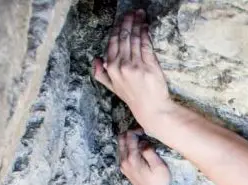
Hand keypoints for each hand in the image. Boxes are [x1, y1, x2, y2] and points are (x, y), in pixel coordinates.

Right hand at [93, 10, 172, 129]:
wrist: (152, 110)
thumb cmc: (134, 98)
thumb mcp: (114, 88)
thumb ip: (102, 75)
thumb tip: (96, 60)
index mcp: (112, 68)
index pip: (112, 43)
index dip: (117, 29)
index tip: (121, 19)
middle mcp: (121, 65)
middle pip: (123, 37)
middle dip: (127, 21)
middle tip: (131, 11)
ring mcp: (135, 65)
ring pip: (134, 38)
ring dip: (137, 23)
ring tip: (140, 14)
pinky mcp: (148, 65)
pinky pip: (145, 44)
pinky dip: (145, 33)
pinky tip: (146, 25)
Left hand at [117, 130, 169, 184]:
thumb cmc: (159, 181)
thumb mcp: (159, 165)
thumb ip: (149, 151)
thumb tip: (143, 142)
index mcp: (132, 158)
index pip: (129, 136)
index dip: (137, 131)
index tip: (145, 132)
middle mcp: (124, 161)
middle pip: (121, 139)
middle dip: (131, 133)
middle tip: (142, 135)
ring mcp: (123, 165)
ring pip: (121, 145)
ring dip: (129, 140)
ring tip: (142, 142)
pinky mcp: (124, 169)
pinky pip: (122, 153)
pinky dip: (128, 148)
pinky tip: (139, 151)